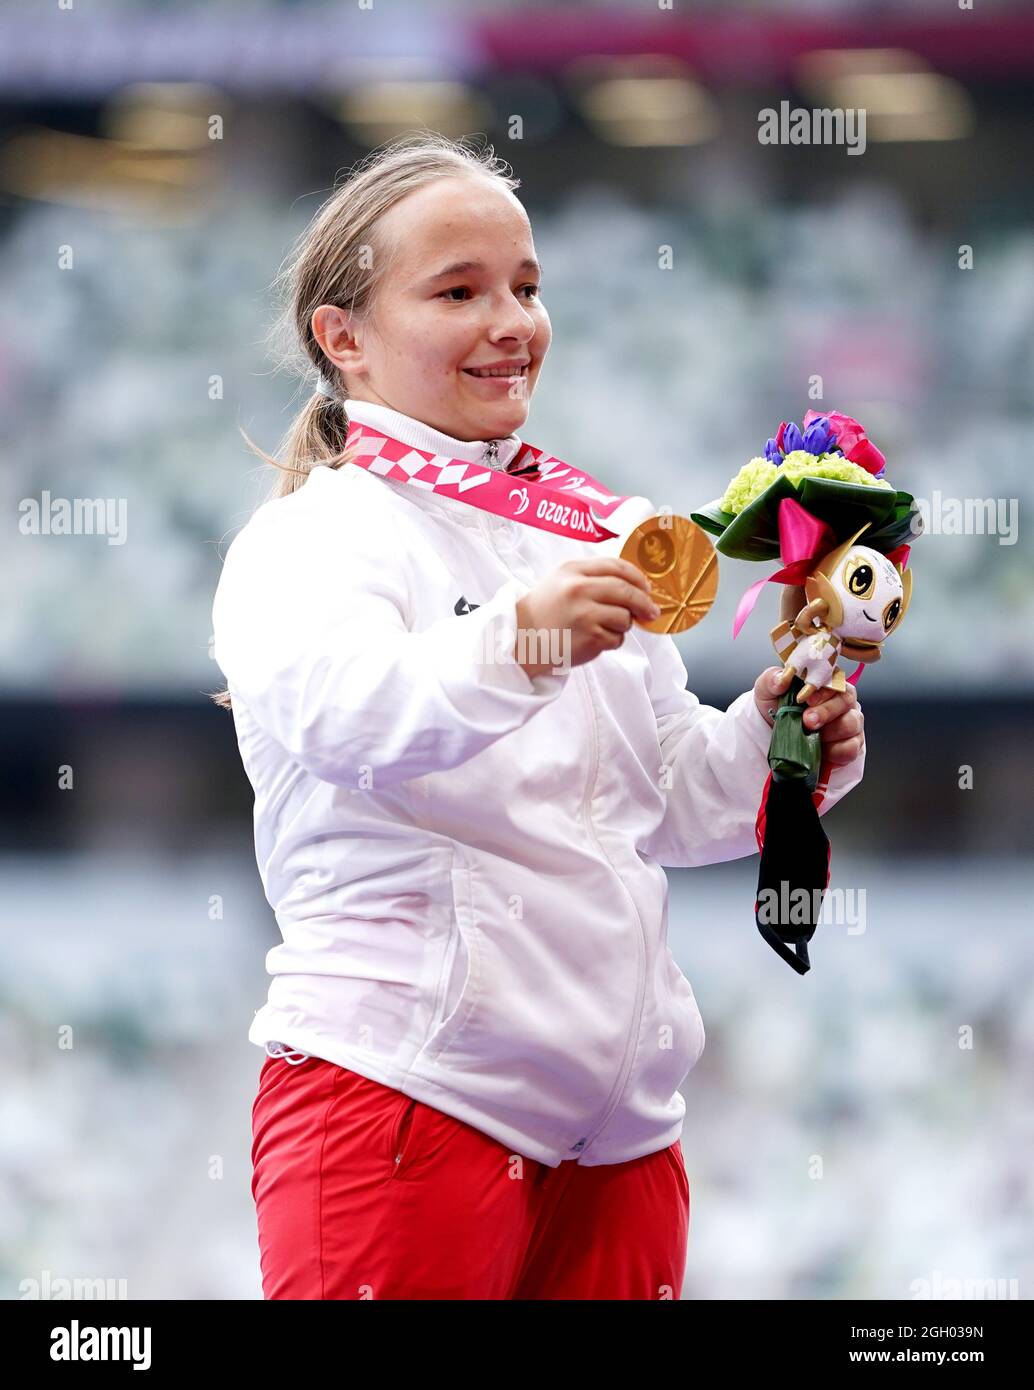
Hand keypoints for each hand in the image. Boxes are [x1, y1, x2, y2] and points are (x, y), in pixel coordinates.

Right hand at [514, 557, 660, 679]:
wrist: (522, 639)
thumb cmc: (546, 610)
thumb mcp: (562, 581)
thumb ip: (593, 577)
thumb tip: (636, 586)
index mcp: (573, 571)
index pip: (615, 567)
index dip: (637, 577)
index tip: (646, 587)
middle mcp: (578, 589)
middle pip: (626, 591)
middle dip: (644, 603)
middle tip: (651, 611)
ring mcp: (584, 614)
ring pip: (624, 617)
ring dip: (623, 625)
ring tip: (604, 627)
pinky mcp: (590, 637)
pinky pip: (617, 638)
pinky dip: (612, 641)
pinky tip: (594, 639)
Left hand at [753, 666, 864, 766]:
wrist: (775, 736)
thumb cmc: (777, 707)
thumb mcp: (767, 690)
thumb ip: (772, 679)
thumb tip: (781, 680)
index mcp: (827, 682)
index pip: (835, 680)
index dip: (823, 690)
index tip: (807, 699)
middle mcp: (842, 700)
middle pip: (847, 700)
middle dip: (826, 711)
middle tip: (807, 721)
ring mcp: (850, 722)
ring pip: (851, 724)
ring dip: (830, 732)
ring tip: (811, 736)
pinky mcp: (851, 745)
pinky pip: (851, 747)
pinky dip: (836, 751)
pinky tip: (821, 750)